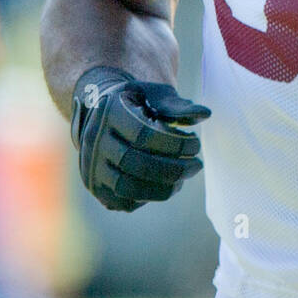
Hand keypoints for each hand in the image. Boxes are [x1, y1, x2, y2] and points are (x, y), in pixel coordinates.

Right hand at [71, 66, 210, 212]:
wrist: (98, 114)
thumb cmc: (135, 103)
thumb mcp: (153, 95)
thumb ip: (177, 105)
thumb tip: (205, 114)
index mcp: (109, 112)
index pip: (142, 134)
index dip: (174, 143)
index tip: (195, 143)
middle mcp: (94, 140)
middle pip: (134, 163)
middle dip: (172, 169)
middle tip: (197, 166)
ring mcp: (92, 165)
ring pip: (126, 187)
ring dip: (161, 188)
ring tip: (182, 181)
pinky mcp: (96, 186)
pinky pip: (122, 202)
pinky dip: (147, 198)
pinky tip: (164, 187)